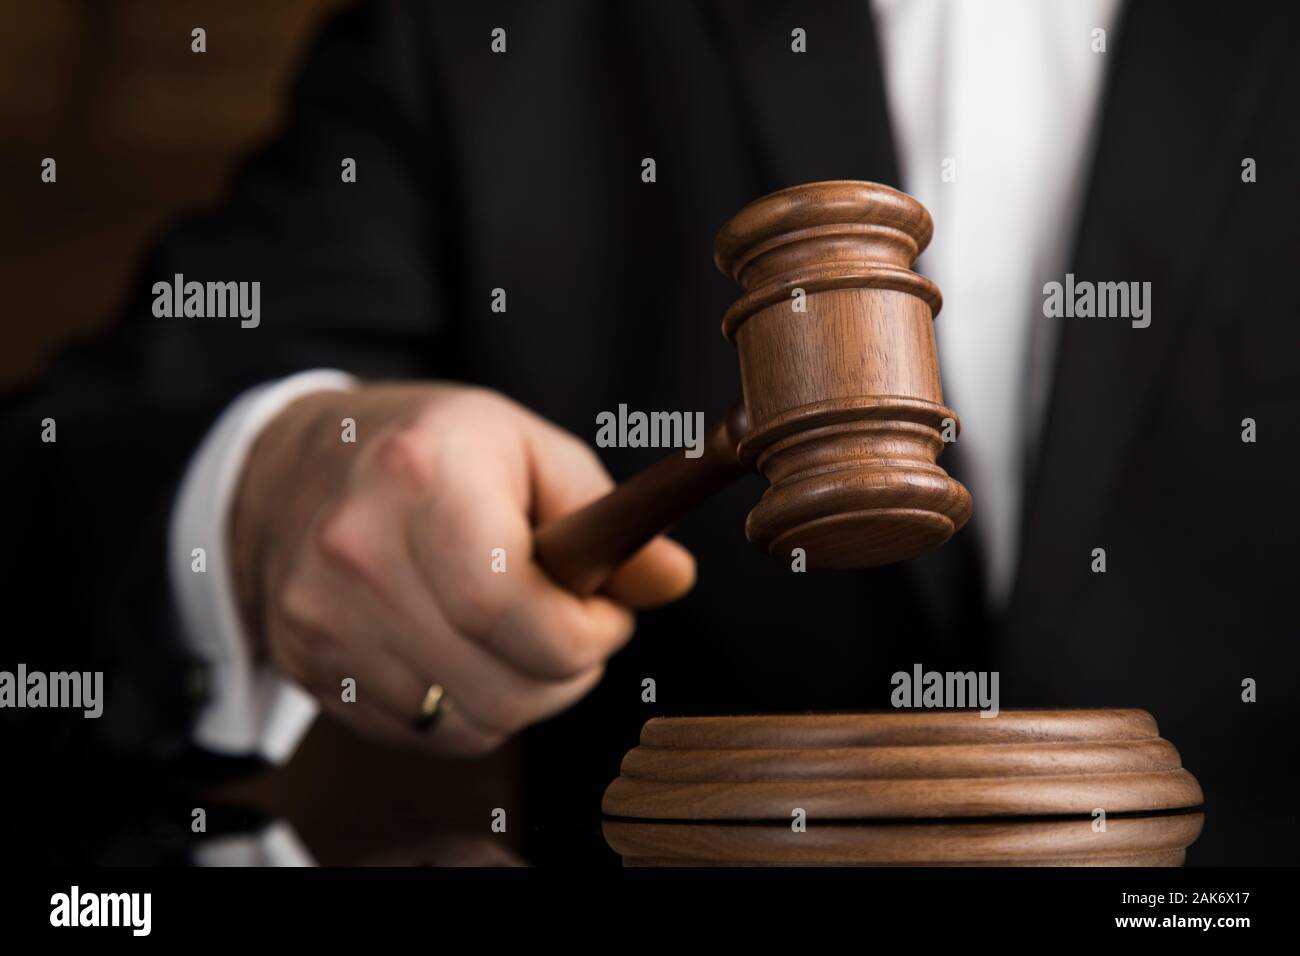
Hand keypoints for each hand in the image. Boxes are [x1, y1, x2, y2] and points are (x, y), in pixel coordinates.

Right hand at [230, 383, 694, 754]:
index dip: (584, 635)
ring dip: (520, 694)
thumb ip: (605, 515)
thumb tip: (674, 580)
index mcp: (421, 478)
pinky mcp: (308, 666)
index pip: (510, 609)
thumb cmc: (430, 451)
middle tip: (570, 625)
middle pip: (499, 688)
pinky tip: (464, 651)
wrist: (289, 469)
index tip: (607, 615)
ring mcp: (322, 618)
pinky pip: (424, 735)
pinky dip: (465, 709)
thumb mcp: (527, 447)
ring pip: (467, 724)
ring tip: (517, 636)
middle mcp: (357, 552)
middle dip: (565, 672)